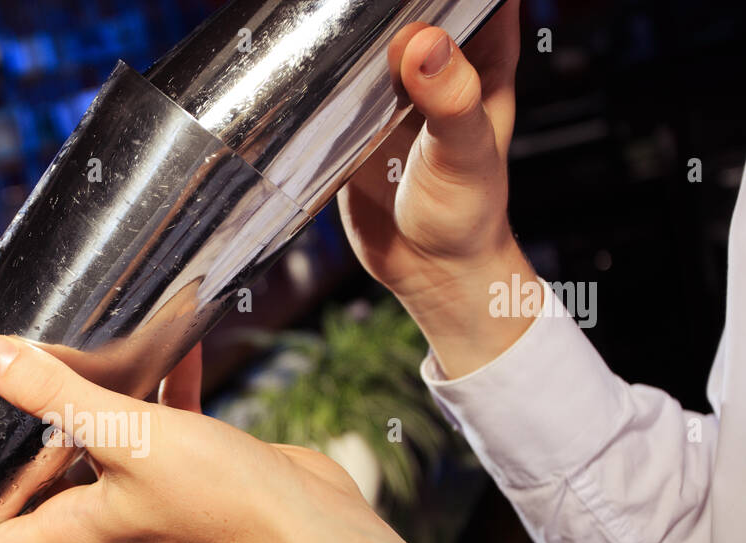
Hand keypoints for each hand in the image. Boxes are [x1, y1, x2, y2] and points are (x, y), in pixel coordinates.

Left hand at [0, 335, 440, 542]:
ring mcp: (145, 493)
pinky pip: (155, 424)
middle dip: (8, 443)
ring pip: (94, 448)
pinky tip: (167, 344)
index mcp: (75, 527)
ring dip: (80, 404)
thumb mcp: (128, 436)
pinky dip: (154, 388)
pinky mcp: (188, 470)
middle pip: (33, 490)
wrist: (309, 520)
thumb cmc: (223, 499)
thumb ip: (58, 396)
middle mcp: (103, 516)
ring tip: (67, 351)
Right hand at [337, 0, 537, 376]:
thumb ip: (450, 96)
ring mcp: (391, 93)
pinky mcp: (352, 122)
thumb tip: (421, 43)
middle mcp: (436, 67)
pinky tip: (304, 60)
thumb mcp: (465, 152)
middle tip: (360, 6)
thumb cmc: (467, 213)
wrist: (427, 271)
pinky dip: (319, 74)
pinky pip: (333, 86)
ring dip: (350, 30)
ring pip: (370, 40)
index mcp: (483, 60)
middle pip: (414, 8)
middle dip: (389, 5)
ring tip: (326, 17)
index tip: (417, 0)